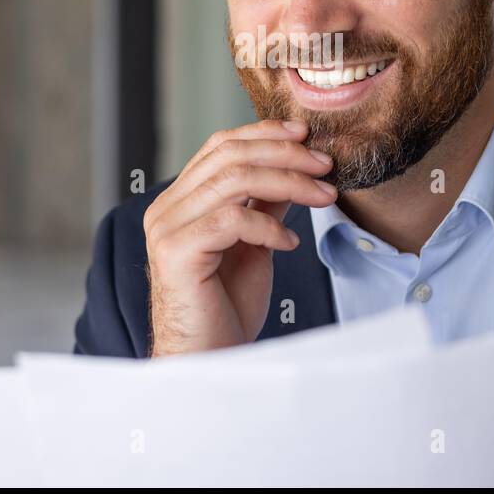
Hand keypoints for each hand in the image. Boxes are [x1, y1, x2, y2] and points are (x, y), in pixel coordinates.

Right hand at [142, 119, 336, 355]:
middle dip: (285, 154)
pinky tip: (291, 243)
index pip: (220, 146)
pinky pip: (231, 219)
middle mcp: (167, 208)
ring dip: (289, 183)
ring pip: (233, 180)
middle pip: (229, 155)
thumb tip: (295, 170)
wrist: (209, 360)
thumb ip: (265, 205)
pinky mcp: (176, 252)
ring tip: (324, 197)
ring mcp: (168, 228)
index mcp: (181, 201)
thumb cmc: (226, 308)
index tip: (306, 136)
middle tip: (326, 165)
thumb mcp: (255, 245)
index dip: (264, 133)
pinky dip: (270, 225)